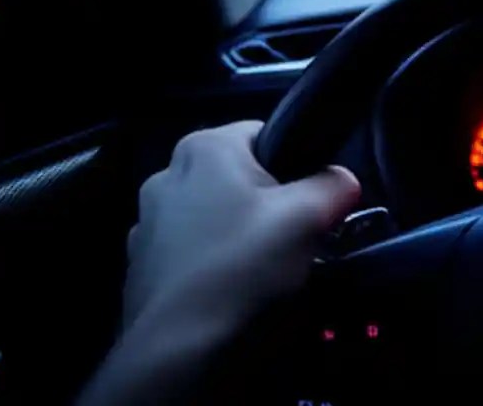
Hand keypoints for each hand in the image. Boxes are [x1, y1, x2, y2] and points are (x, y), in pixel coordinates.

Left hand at [125, 121, 360, 329]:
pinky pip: (192, 254)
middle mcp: (165, 175)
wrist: (181, 349)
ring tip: (265, 271)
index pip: (265, 134)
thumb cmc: (245, 266)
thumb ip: (334, 185)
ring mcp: (147, 225)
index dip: (299, 165)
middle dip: (268, 204)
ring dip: (238, 236)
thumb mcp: (310, 217)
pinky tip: (233, 290)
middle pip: (239, 179)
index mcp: (203, 148)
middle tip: (297, 238)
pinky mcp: (141, 268)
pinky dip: (213, 266)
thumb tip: (342, 180)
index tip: (315, 201)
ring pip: (214, 218)